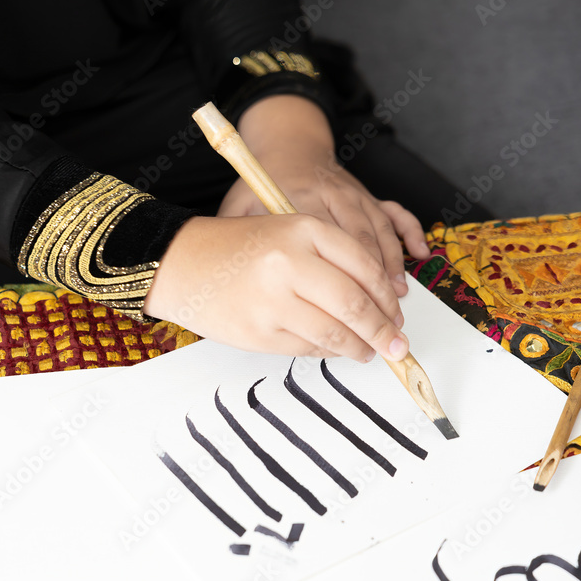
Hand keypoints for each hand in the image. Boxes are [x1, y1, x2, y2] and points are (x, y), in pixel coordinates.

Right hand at [142, 214, 409, 362]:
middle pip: (355, 303)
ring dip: (359, 347)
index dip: (388, 296)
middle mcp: (290, 262)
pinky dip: (329, 351)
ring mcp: (274, 300)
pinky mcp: (260, 332)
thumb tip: (379, 302)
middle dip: (383, 330)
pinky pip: (308, 347)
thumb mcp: (286, 232)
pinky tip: (336, 349)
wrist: (182, 263)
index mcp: (302, 229)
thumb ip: (330, 257)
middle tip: (397, 344)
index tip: (397, 313)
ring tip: (369, 351)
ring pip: (336, 332)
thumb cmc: (237, 248)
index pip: (365, 265)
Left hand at [219, 96, 431, 296]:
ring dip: (392, 269)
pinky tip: (421, 257)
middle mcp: (331, 197)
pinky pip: (395, 213)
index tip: (341, 317)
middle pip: (358, 247)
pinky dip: (410, 233)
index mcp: (297, 201)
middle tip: (380, 321)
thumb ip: (239, 240)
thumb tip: (235, 283)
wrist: (287, 145)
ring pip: (380, 234)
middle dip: (372, 288)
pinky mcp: (368, 195)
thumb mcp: (239, 207)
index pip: (323, 248)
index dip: (336, 286)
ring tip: (397, 302)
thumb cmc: (261, 183)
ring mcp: (354, 195)